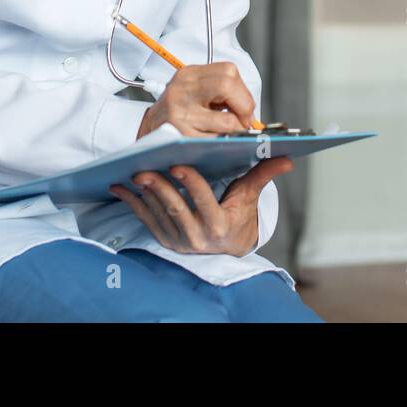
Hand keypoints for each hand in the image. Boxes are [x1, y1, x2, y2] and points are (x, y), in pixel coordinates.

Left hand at [108, 158, 293, 256]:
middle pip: (176, 209)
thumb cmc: (237, 215)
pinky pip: (146, 220)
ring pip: (158, 215)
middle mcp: (198, 237)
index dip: (191, 185)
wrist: (227, 247)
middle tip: (144, 170)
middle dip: (159, 189)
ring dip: (143, 195)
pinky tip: (120, 188)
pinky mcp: (165, 239)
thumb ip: (263, 175)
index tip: (178, 165)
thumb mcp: (249, 197)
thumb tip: (286, 158)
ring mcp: (179, 240)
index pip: (204, 202)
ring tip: (132, 174)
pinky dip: (133, 203)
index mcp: (219, 225)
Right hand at [135, 62, 255, 139]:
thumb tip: (250, 110)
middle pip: (227, 86)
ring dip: (235, 131)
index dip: (243, 92)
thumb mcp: (194, 91)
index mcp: (189, 75)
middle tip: (243, 121)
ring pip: (227, 121)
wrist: (148, 133)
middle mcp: (182, 90)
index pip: (229, 71)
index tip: (243, 107)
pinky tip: (214, 142)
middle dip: (244, 107)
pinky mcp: (181, 137)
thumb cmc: (179, 113)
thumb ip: (220, 91)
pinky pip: (215, 142)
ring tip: (227, 134)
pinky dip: (221, 144)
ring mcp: (180, 113)